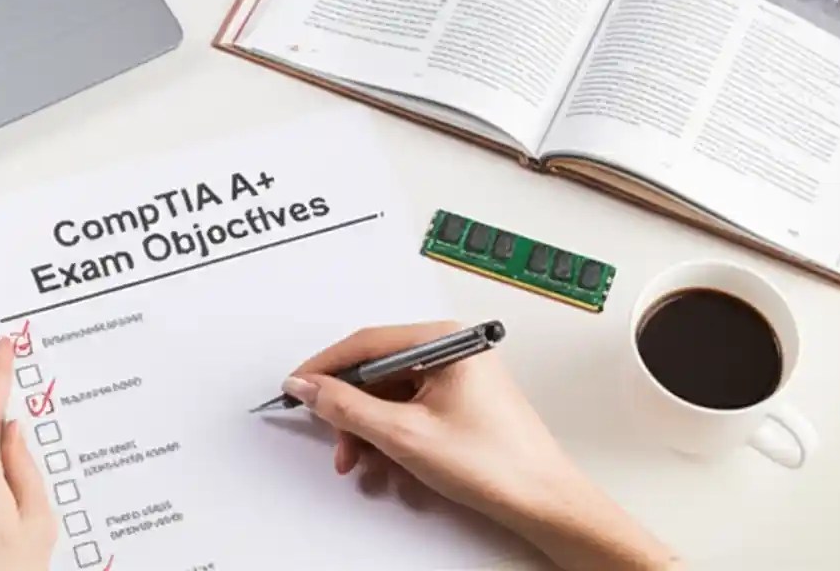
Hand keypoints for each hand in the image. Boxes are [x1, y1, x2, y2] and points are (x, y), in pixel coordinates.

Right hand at [284, 321, 678, 570]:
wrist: (542, 500)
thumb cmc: (495, 463)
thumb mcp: (404, 434)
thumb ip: (347, 406)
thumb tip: (310, 387)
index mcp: (445, 340)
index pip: (366, 342)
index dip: (325, 367)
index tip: (297, 387)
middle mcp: (452, 349)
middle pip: (377, 369)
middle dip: (350, 411)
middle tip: (337, 440)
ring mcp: (458, 374)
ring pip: (391, 393)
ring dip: (369, 428)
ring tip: (365, 460)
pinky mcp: (461, 399)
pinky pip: (410, 407)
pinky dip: (392, 433)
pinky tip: (389, 460)